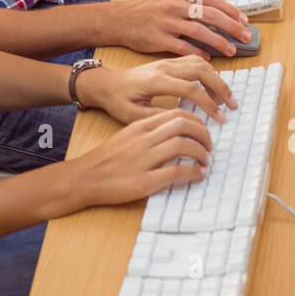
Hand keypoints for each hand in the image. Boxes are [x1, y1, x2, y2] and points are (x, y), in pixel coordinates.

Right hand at [71, 106, 216, 209]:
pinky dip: (193, 173)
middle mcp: (144, 139)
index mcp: (141, 126)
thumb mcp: (128, 136)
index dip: (197, 121)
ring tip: (205, 161)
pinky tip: (198, 175)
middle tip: (210, 146)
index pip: (177, 114)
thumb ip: (151, 132)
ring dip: (201, 153)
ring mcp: (144, 159)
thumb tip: (178, 134)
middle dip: (203, 134)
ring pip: (182, 145)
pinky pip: (176, 172)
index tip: (204, 131)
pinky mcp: (144, 181)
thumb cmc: (107, 158)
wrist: (84, 177)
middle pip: (183, 125)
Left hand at [86, 54, 237, 125]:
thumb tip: (185, 122)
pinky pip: (193, 60)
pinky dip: (208, 71)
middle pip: (201, 70)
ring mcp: (166, 62)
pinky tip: (211, 86)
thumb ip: (159, 118)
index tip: (219, 117)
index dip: (208, 103)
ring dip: (216, 78)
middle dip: (220, 87)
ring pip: (200, 62)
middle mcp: (163, 67)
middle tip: (231, 105)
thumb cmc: (117, 101)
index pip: (190, 88)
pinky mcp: (168, 62)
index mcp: (155, 81)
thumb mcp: (133, 116)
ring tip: (224, 98)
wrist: (105, 84)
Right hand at [114, 0, 254, 57]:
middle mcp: (174, 4)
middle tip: (246, 37)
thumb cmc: (147, 9)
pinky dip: (198, 53)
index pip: (212, 0)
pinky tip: (208, 59)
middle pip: (211, 15)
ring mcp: (166, 22)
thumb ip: (191, 2)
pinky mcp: (158, 38)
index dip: (231, 11)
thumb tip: (219, 13)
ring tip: (231, 51)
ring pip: (200, 32)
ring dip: (219, 42)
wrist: (119, 19)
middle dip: (232, 27)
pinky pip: (183, 47)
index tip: (245, 20)